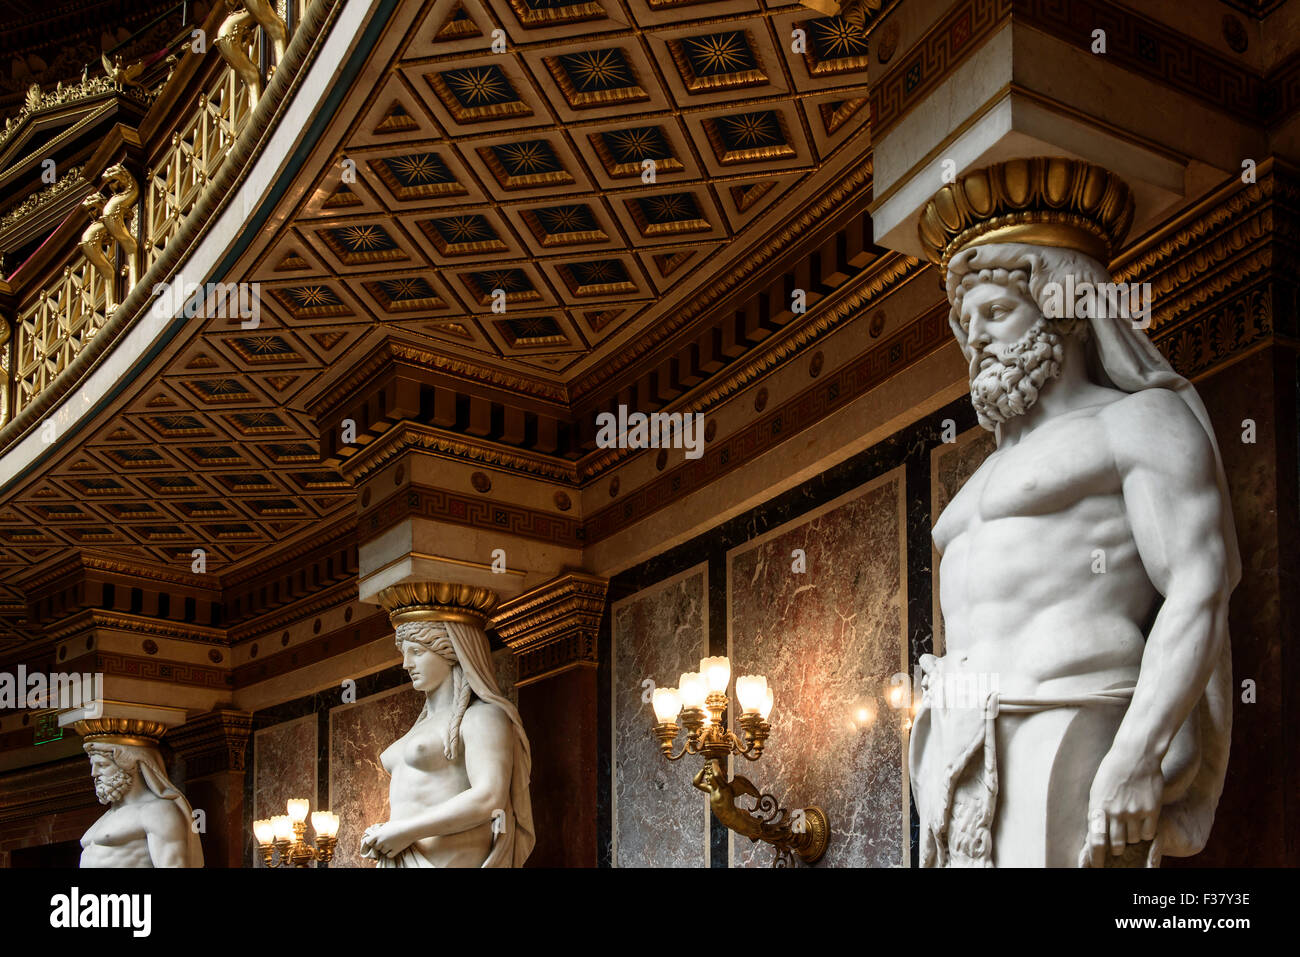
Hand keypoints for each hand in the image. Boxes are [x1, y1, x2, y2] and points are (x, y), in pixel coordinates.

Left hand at [362, 821, 409, 859]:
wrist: (411, 829)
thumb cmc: (399, 825)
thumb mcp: (387, 825)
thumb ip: (380, 831)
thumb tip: (375, 834)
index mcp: (378, 833)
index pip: (368, 841)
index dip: (371, 841)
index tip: (375, 840)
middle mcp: (381, 841)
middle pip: (376, 847)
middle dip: (379, 844)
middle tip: (386, 840)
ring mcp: (388, 847)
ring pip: (382, 852)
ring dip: (385, 849)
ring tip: (392, 842)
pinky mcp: (394, 851)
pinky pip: (388, 855)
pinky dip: (390, 853)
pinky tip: (394, 847)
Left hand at [1085, 750, 1162, 865]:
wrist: (1135, 755)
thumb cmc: (1113, 771)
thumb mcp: (1097, 789)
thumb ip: (1097, 810)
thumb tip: (1096, 831)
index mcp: (1098, 806)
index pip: (1096, 839)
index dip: (1096, 856)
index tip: (1096, 866)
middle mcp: (1116, 812)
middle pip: (1116, 844)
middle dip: (1116, 847)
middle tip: (1118, 846)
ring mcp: (1134, 812)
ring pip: (1133, 839)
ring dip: (1132, 836)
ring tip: (1131, 822)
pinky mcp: (1152, 810)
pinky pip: (1149, 834)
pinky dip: (1146, 832)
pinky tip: (1144, 822)